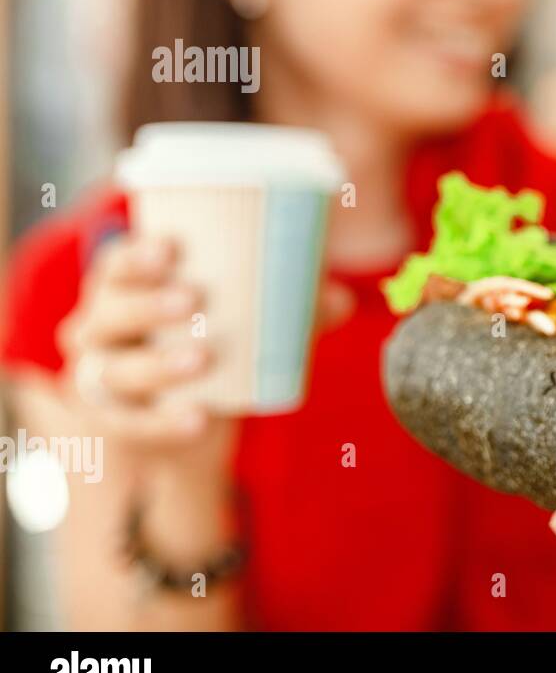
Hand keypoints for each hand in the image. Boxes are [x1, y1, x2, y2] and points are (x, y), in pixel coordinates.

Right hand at [56, 235, 351, 454]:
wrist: (192, 412)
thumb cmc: (215, 337)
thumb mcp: (247, 317)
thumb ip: (289, 305)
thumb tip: (339, 300)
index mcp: (123, 288)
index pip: (115, 264)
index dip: (135, 255)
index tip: (171, 248)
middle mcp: (99, 329)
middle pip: (109, 312)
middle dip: (147, 304)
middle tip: (193, 299)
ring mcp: (101, 378)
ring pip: (117, 370)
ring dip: (158, 363)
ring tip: (203, 357)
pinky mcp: (117, 422)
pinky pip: (133, 425)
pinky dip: (163, 422)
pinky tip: (196, 418)